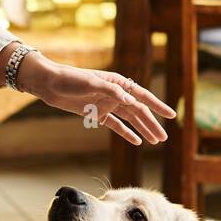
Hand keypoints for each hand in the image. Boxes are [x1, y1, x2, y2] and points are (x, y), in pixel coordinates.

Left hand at [18, 53, 176, 145]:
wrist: (49, 83)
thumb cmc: (70, 79)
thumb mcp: (91, 83)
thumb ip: (111, 91)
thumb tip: (132, 101)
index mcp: (118, 83)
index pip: (142, 96)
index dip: (157, 106)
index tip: (172, 115)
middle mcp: (115, 93)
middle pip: (138, 111)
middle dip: (152, 124)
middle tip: (163, 138)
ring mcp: (106, 104)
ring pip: (129, 119)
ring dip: (142, 130)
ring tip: (154, 141)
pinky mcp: (96, 113)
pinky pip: (115, 125)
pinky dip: (126, 133)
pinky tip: (136, 141)